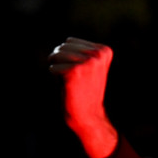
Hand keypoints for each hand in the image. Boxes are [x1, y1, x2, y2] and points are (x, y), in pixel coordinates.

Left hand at [47, 37, 118, 157]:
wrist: (89, 116)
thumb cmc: (84, 91)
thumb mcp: (89, 66)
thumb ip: (80, 52)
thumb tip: (59, 48)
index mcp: (104, 51)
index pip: (70, 41)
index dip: (68, 57)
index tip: (80, 73)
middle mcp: (98, 54)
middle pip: (62, 46)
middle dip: (61, 61)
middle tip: (72, 79)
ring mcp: (87, 62)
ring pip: (57, 54)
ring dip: (57, 68)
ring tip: (69, 82)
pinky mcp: (75, 71)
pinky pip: (53, 67)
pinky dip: (56, 77)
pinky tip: (67, 87)